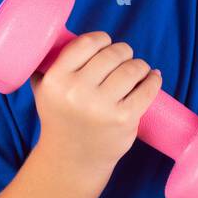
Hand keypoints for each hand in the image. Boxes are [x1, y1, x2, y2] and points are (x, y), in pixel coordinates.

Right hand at [29, 31, 162, 179]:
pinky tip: (152, 78)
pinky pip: (147, 89)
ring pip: (132, 68)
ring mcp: (102, 106)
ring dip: (139, 65)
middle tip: (124, 58)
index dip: (102, 39)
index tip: (106, 44)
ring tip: (138, 70)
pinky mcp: (124, 119)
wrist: (71, 161)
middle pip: (112, 54)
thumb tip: (62, 36)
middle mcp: (77, 91)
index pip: (87, 43)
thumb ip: (47, 65)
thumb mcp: (44, 91)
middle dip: (123, 52)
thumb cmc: (60, 119)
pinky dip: (153, 79)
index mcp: (56, 80)